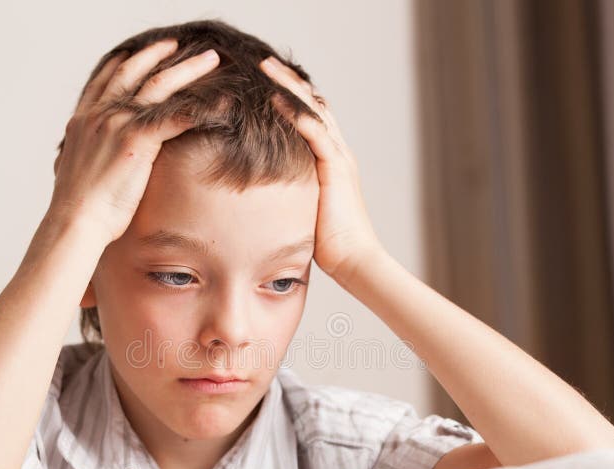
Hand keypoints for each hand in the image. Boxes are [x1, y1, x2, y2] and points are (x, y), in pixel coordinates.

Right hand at [48, 40, 220, 245]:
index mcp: (83, 121)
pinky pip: (177, 116)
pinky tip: (222, 102)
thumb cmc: (79, 208)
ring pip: (159, 85)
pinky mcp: (137, 140)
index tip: (136, 52)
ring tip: (209, 59)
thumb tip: (89, 163)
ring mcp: (117, 124)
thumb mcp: (76, 171)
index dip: (123, 64)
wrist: (75, 220)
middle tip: (177, 44)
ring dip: (187, 69)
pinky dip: (202, 107)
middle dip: (157, 54)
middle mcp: (99, 115)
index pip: (104, 81)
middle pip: (133, 72)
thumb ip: (88, 156)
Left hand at [258, 56, 383, 283]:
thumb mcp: (302, 210)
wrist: (354, 260)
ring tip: (265, 68)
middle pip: (312, 104)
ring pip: (313, 109)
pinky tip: (275, 99)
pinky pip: (315, 132)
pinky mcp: (335, 168)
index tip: (264, 83)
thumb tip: (259, 197)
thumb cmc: (327, 244)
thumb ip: (288, 194)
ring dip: (289, 87)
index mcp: (330, 160)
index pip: (311, 117)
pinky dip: (296, 113)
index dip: (290, 97)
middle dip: (287, 82)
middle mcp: (337, 152)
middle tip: (262, 63)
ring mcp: (338, 157)